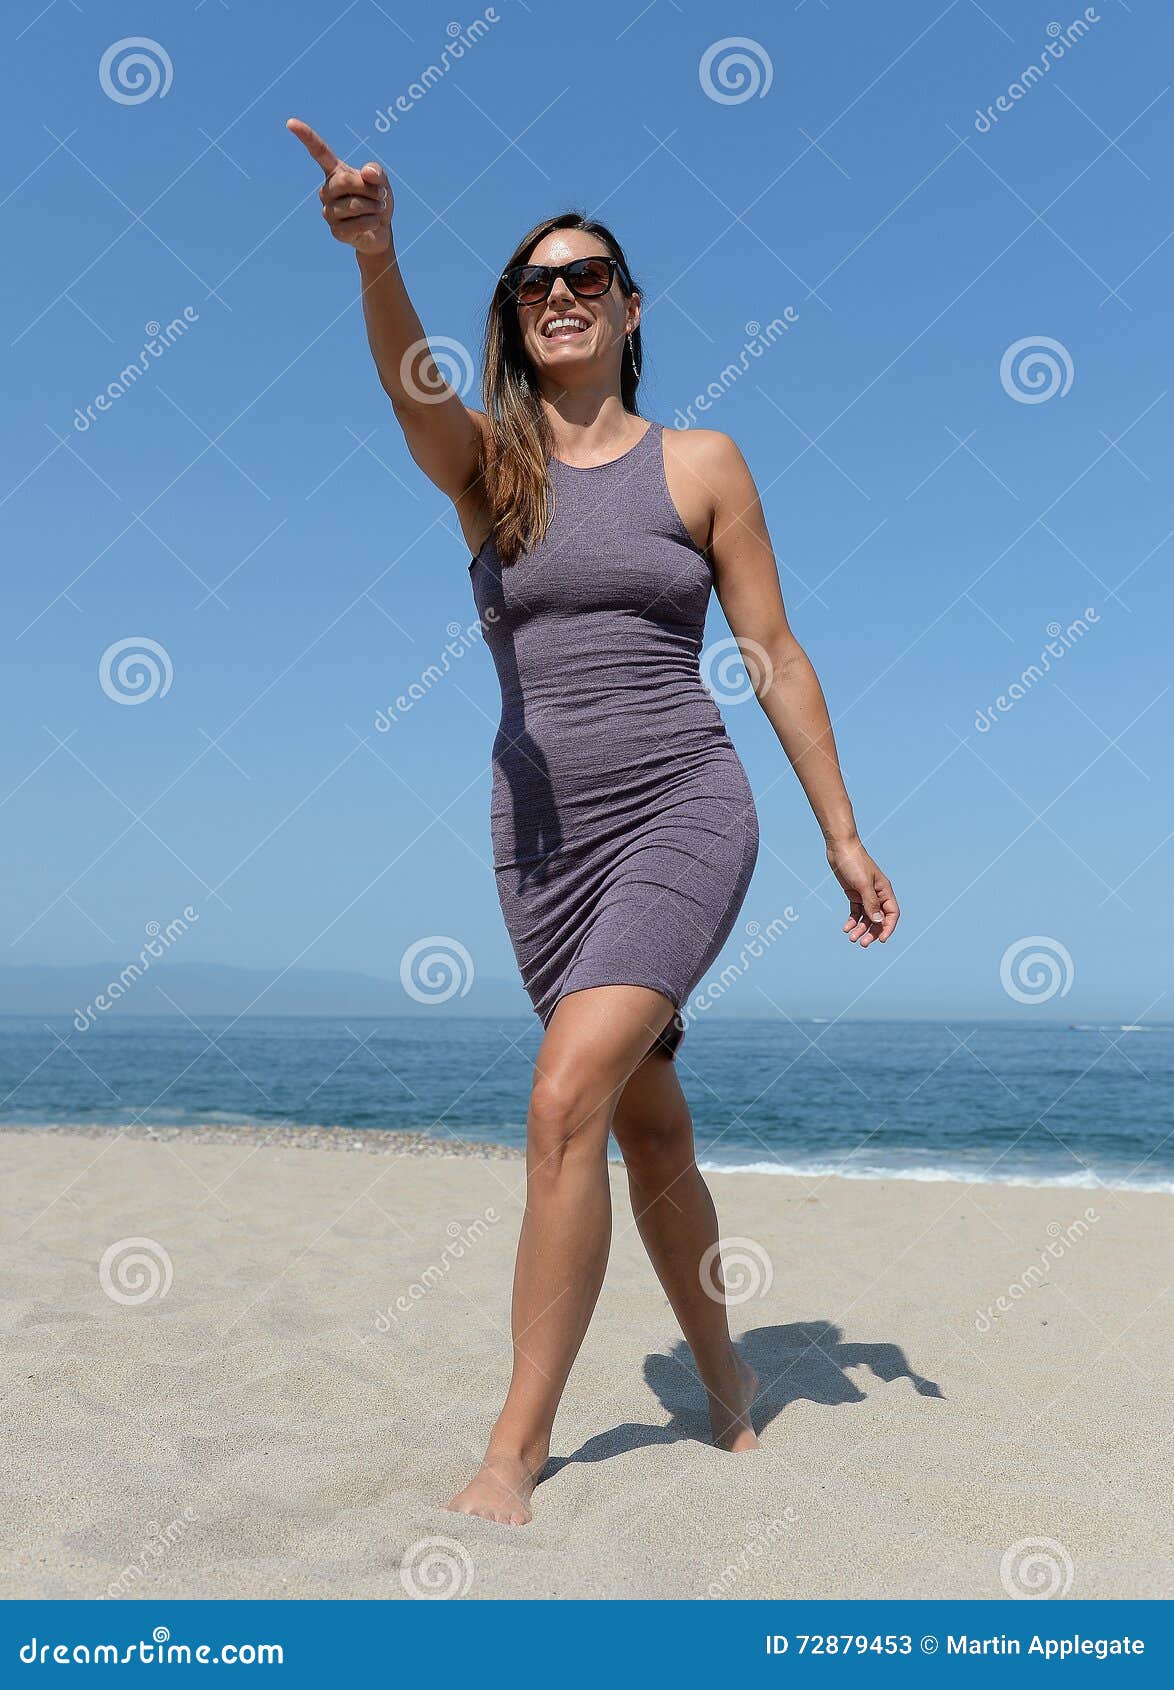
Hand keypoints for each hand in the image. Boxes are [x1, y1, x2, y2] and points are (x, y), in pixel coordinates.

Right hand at [286, 117, 391, 254]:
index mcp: (335, 172)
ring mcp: (328, 212)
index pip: (319, 152)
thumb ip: (376, 172)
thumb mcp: (382, 181)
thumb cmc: (378, 200)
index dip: (306, 137)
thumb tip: (366, 173)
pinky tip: (374, 223)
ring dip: (373, 207)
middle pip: (343, 182)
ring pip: (352, 205)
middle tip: (382, 195)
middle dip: (368, 188)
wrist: (381, 230)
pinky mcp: (335, 231)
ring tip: (379, 208)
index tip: (290, 123)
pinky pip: (356, 224)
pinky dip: (372, 222)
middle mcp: (327, 190)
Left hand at [827, 837, 898, 948]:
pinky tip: (846, 928)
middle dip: (872, 932)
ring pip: (866, 917)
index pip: (892, 914)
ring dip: (860, 928)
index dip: (888, 928)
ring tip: (851, 938)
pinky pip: (856, 912)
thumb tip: (878, 922)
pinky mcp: (853, 893)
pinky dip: (852, 921)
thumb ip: (870, 903)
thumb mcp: (863, 884)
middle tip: (862, 943)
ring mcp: (865, 894)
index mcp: (884, 890)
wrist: (840, 848)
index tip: (881, 940)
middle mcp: (877, 894)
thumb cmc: (854, 862)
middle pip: (878, 918)